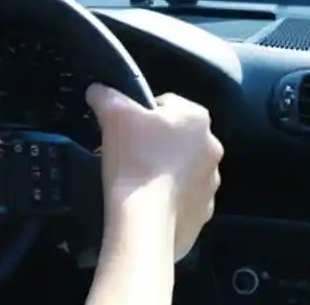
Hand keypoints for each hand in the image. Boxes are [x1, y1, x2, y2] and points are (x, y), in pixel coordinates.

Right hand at [86, 86, 222, 261]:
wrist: (146, 220)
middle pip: (174, 137)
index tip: (123, 131)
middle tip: (126, 155)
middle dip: (153, 143)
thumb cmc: (134, 158)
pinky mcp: (204, 212)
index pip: (165, 104)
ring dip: (162, 170)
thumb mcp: (113, 114)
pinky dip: (168, 198)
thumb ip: (105, 95)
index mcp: (197, 117)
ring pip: (180, 168)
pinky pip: (183, 198)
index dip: (139, 114)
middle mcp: (212, 147)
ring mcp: (212, 183)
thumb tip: (97, 90)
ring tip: (136, 182)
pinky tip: (147, 203)